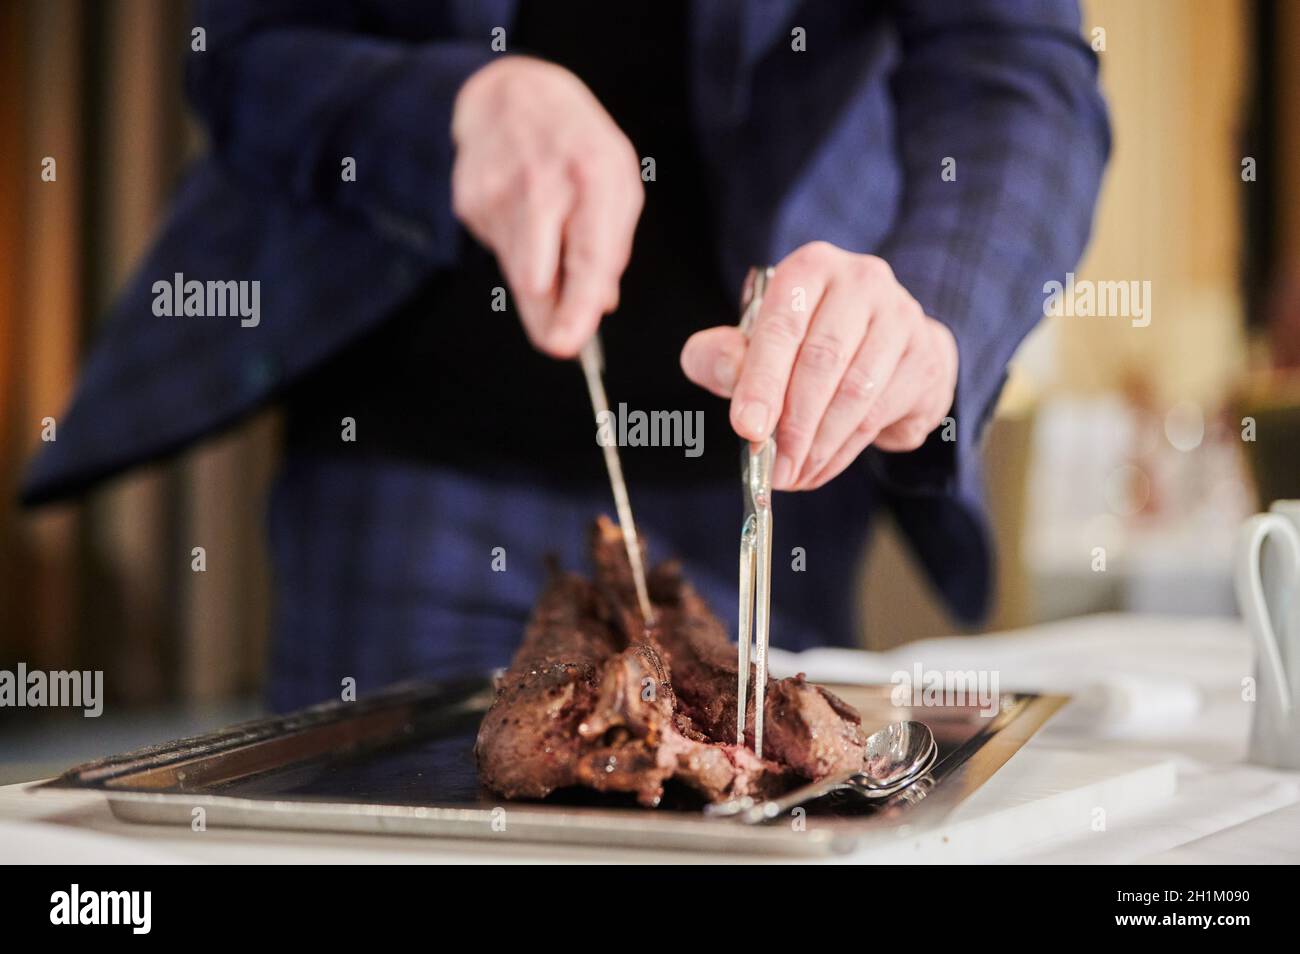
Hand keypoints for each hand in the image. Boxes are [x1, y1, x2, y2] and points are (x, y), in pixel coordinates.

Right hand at [451, 56, 643, 357]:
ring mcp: (498, 192)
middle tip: (560, 341)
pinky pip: (499, 251)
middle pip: (537, 277)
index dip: (576, 306)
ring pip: (517, 273)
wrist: (512, 95)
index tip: (567, 346)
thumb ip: (613, 244)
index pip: (587, 255)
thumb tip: (600, 304)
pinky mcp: (470, 202)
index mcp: (593, 176)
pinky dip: (517, 252)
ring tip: (549, 246)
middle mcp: (542, 183)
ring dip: (537, 281)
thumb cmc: (578, 145)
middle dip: (548, 318)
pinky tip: (524, 219)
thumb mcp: (617, 180)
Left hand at [681, 242, 957, 490]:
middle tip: (773, 469)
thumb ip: (721, 355)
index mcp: (811, 268)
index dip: (762, 382)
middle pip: (823, 361)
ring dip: (820, 446)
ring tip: (793, 475)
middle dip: (793, 425)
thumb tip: (723, 371)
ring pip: (856, 393)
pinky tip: (821, 468)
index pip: (782, 326)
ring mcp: (902, 318)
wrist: (882, 345)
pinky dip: (844, 451)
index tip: (748, 429)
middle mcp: (862, 282)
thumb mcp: (752, 342)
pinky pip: (880, 414)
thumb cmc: (804, 343)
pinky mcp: (925, 357)